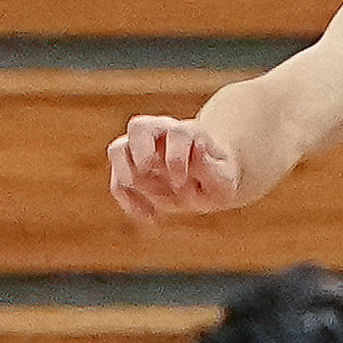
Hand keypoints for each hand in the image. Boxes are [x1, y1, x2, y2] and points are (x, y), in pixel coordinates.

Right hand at [109, 115, 238, 222]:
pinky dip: (128, 201)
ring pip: (118, 149)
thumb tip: (196, 151)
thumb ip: (213, 170)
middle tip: (153, 175)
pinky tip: (150, 216)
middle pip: (139, 126)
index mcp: (187, 132)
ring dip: (128, 176)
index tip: (181, 181)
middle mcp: (159, 133)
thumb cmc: (217, 177)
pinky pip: (118, 182)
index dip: (176, 157)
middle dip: (143, 154)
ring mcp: (138, 149)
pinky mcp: (127, 169)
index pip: (178, 133)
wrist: (207, 182)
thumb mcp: (225, 180)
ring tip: (150, 202)